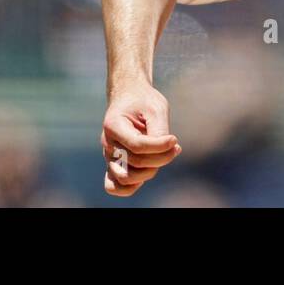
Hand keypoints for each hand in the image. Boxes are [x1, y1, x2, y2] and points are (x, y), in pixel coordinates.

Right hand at [100, 83, 181, 197]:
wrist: (130, 97)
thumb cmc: (143, 101)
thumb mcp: (156, 108)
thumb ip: (160, 131)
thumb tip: (167, 152)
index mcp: (113, 125)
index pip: (137, 145)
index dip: (159, 147)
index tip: (174, 139)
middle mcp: (108, 143)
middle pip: (135, 162)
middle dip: (161, 158)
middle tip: (175, 146)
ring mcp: (109, 156)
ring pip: (126, 178)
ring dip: (150, 171)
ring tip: (164, 156)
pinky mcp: (115, 164)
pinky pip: (115, 186)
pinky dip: (131, 187)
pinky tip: (149, 171)